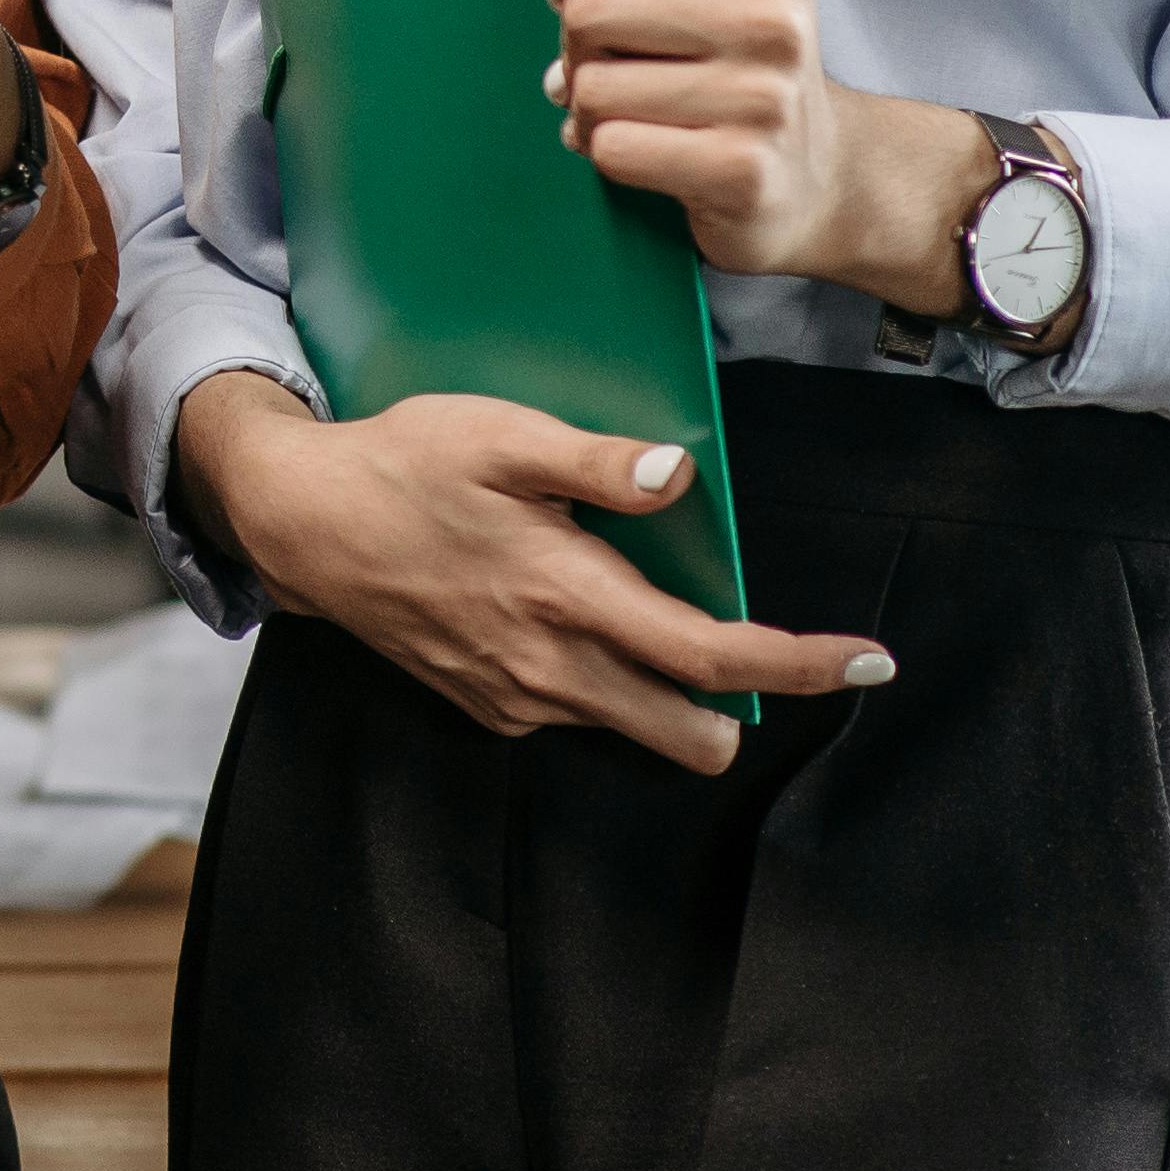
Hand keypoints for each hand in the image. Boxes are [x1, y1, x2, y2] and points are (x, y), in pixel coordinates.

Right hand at [171, 370, 887, 772]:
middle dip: (738, 707)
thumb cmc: (401, 463)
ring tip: (637, 608)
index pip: (711, 658)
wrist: (299, 520)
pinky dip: (599, 682)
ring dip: (663, 690)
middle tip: (751, 644)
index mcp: (566, 596)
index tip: (870, 663)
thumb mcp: (496, 435)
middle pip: (690, 735)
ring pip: (633, 729)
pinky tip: (564, 615)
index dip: (801, 666)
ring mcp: (515, 698)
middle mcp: (549, 667)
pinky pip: (575, 715)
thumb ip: (594, 463)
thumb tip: (682, 479)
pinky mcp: (484, 707)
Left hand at [543, 0, 994, 313]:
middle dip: (579, 48)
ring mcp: (762, 97)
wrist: (818, 175)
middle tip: (620, 63)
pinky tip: (647, 150)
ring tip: (637, 109)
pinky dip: (604, 152)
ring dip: (588, 107)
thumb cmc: (743, 51)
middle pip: (585, 12)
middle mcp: (774, 17)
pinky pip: (610, 146)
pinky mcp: (741, 172)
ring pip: (588, 86)